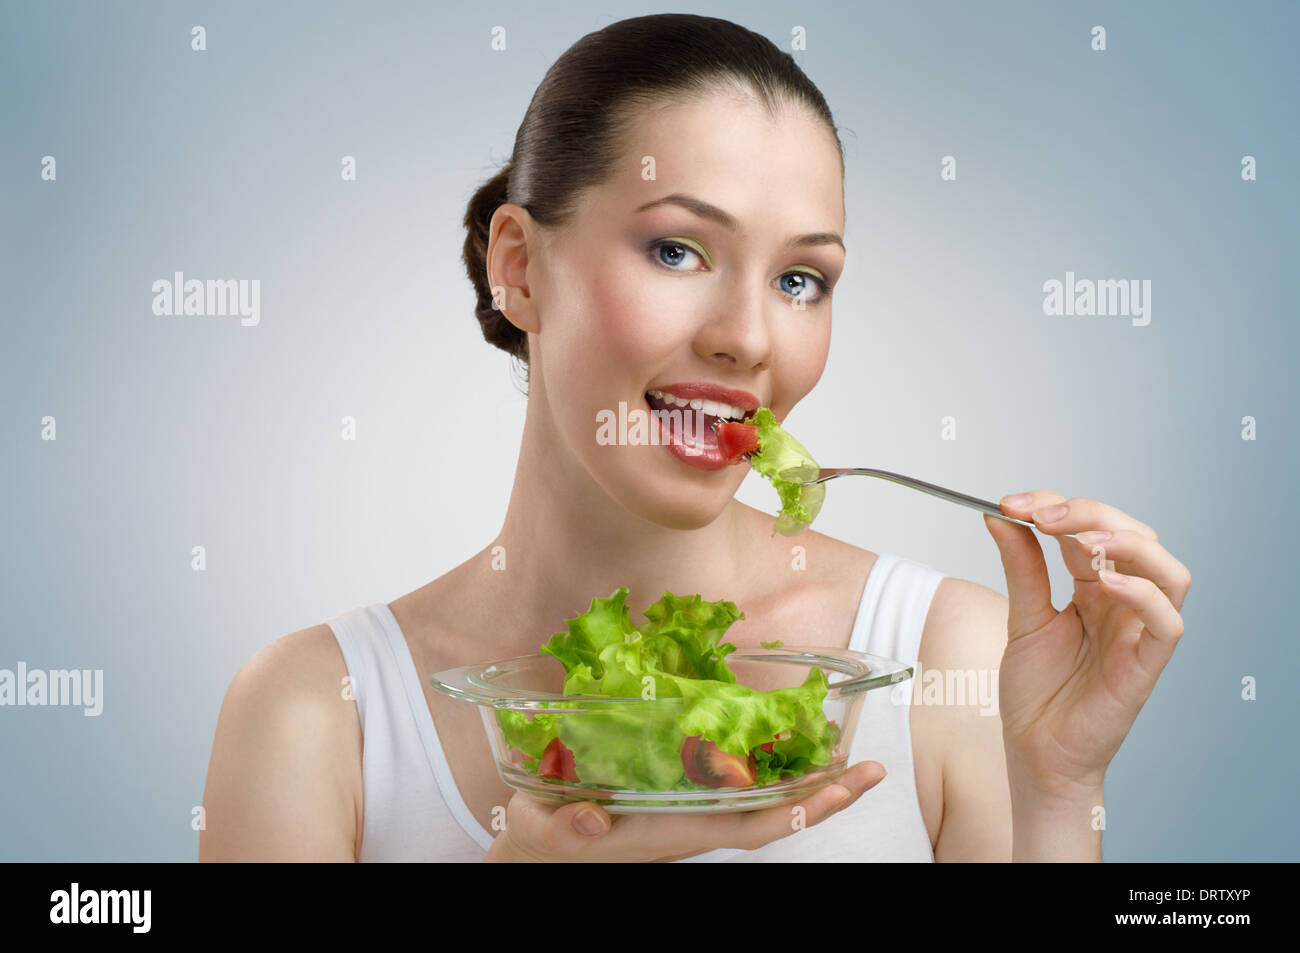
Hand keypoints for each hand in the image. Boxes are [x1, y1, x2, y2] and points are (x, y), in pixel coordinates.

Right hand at [482, 760, 885, 861]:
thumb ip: (566, 827)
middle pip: (772, 813)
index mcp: (670, 831)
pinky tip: (782, 737)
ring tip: (843, 745)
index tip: (837, 790)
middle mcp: (692, 822)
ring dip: (803, 775)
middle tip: (871, 765)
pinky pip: (735, 781)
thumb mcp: (543, 829)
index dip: (797, 810)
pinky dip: (766, 762)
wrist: (538, 848)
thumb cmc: (542, 837)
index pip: (748, 825)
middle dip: (823, 794)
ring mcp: (689, 810)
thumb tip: (597, 819)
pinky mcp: (678, 794)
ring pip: (760, 796)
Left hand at [983, 491, 1191, 802]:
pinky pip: (1166, 623)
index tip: (1009, 503)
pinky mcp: (1146, 666)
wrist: (1034, 753)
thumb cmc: (1035, 693)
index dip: (1055, 506)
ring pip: (1168, 572)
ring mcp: (1138, 632)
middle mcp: (1122, 603)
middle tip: (1040, 515)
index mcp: (1093, 587)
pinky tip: (1107, 583)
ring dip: (1128, 543)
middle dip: (1088, 513)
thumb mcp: (1021, 619)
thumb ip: (1021, 568)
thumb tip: (1001, 516)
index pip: (1089, 528)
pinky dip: (1144, 595)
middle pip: (1133, 536)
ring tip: (1081, 539)